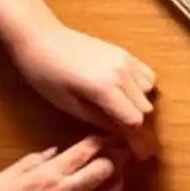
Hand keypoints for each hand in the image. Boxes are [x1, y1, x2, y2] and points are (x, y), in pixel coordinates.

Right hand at [0, 136, 122, 190]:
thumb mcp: (1, 180)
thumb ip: (30, 163)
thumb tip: (56, 153)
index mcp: (43, 178)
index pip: (80, 154)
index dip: (97, 143)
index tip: (106, 138)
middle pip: (101, 173)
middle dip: (114, 161)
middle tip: (120, 155)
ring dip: (115, 186)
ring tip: (117, 177)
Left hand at [8, 22, 158, 158]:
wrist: (40, 37)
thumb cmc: (45, 73)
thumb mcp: (67, 104)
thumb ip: (99, 120)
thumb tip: (122, 134)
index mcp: (104, 88)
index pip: (135, 121)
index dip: (137, 140)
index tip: (140, 154)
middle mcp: (121, 74)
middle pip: (145, 109)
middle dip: (137, 124)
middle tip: (126, 133)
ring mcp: (126, 61)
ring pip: (149, 93)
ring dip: (140, 105)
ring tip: (122, 109)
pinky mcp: (125, 53)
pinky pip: (147, 76)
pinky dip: (142, 88)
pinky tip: (126, 92)